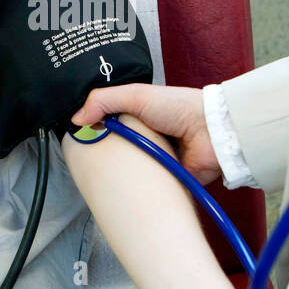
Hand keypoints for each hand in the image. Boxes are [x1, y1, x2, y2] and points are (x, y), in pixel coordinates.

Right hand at [71, 84, 221, 185]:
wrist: (212, 132)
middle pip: (117, 153)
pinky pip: (148, 189)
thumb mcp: (136, 95)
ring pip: (131, 173)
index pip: (109, 128)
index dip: (94, 135)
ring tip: (102, 184)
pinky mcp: (167, 180)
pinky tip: (126, 194)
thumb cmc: (178, 107)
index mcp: (138, 119)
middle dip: (104, 160)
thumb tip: (77, 119)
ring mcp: (157, 160)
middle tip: (86, 168)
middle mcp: (146, 140)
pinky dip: (140, 191)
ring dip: (121, 177)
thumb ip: (104, 100)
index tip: (78, 144)